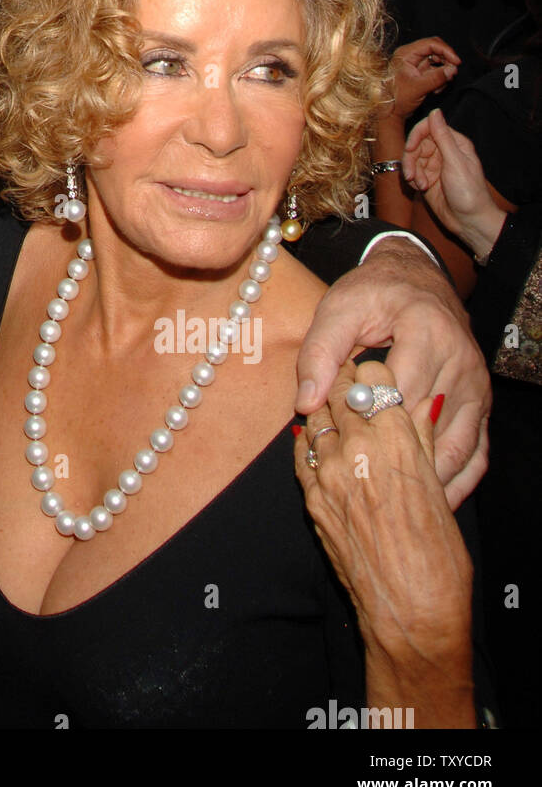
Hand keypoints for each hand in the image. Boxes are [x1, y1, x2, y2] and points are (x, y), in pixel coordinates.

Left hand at [295, 237, 488, 507]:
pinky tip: (432, 502)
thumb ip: (319, 354)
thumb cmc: (372, 293)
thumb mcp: (337, 309)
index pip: (398, 391)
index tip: (342, 451)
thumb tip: (306, 405)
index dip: (369, 423)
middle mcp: (460, 361)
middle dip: (397, 460)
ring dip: (428, 480)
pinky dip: (456, 480)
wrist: (416, 276)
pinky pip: (476, 451)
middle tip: (365, 496)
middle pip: (428, 425)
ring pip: (457, 447)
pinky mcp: (479, 403)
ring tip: (395, 509)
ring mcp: (475, 386)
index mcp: (426, 333)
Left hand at [295, 358, 474, 726]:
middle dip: (345, 385)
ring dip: (326, 413)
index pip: (373, 378)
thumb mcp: (437, 485)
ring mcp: (328, 472)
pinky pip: (302, 452)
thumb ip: (419, 439)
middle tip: (348, 382)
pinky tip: (319, 441)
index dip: (373, 374)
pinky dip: (311, 442)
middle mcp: (357, 449)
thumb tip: (413, 404)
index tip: (372, 374)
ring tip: (335, 412)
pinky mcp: (310, 496)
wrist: (408, 609)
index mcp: (397, 440)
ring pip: (317, 418)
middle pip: (339, 392)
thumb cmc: (437, 554)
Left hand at [387, 37, 458, 120]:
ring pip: (437, 60)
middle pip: (436, 50)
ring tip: (442, 85)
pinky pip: (436, 70)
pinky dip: (440, 78)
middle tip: (452, 73)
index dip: (446, 51)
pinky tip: (436, 89)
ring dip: (444, 71)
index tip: (457, 62)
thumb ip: (436, 78)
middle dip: (446, 61)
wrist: (390, 112)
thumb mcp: (418, 88)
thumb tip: (452, 69)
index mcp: (405, 55)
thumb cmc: (396, 100)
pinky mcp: (419, 72)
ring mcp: (415, 64)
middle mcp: (410, 56)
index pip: (431, 43)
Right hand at [404, 108, 506, 259]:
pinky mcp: (427, 179)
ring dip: (411, 171)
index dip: (416, 136)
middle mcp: (443, 152)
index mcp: (454, 143)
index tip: (410, 148)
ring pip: (411, 159)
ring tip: (419, 184)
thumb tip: (435, 112)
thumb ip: (443, 137)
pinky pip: (412, 172)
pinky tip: (421, 188)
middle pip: (416, 144)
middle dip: (411, 158)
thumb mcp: (456, 162)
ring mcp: (434, 166)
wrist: (469, 221)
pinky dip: (412, 180)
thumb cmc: (470, 193)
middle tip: (411, 173)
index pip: (429, 128)